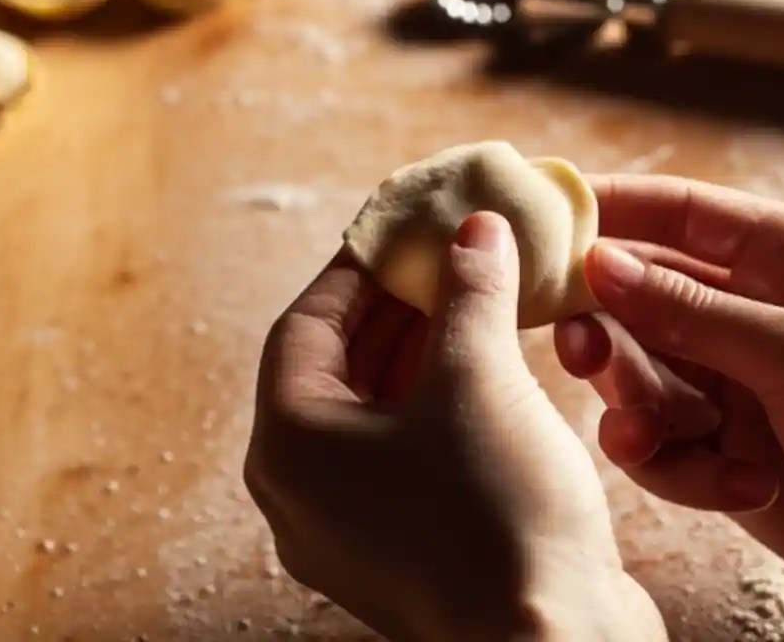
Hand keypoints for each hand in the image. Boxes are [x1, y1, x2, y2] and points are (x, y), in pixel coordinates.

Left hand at [245, 212, 665, 641]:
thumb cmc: (496, 511)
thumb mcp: (479, 378)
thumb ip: (470, 293)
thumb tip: (475, 229)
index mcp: (287, 448)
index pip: (305, 327)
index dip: (357, 269)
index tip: (403, 230)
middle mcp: (300, 494)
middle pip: (335, 370)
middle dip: (393, 308)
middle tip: (445, 258)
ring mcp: (347, 532)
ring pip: (371, 415)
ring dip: (418, 354)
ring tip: (474, 301)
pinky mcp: (399, 554)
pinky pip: (402, 458)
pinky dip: (435, 407)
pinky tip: (487, 372)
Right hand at [557, 175, 783, 637]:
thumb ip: (691, 312)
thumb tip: (598, 264)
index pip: (677, 213)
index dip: (608, 213)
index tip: (540, 227)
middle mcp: (750, 315)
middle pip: (638, 301)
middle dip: (610, 335)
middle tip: (582, 355)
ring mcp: (734, 384)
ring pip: (638, 376)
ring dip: (645, 411)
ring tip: (665, 438)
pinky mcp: (722, 449)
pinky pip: (659, 443)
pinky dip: (680, 467)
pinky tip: (736, 488)